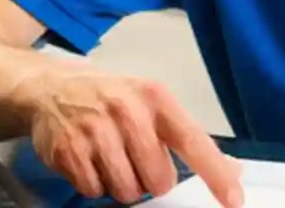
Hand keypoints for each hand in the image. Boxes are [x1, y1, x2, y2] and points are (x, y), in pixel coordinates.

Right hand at [21, 68, 243, 206]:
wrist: (50, 87)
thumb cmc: (108, 97)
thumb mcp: (149, 101)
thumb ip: (186, 136)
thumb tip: (232, 168)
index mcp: (154, 97)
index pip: (192, 140)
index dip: (215, 173)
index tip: (234, 198)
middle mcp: (126, 111)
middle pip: (157, 180)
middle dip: (149, 178)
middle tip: (134, 158)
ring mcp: (95, 131)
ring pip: (126, 191)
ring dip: (121, 184)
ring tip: (110, 157)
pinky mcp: (69, 150)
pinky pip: (94, 191)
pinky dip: (94, 183)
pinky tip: (89, 159)